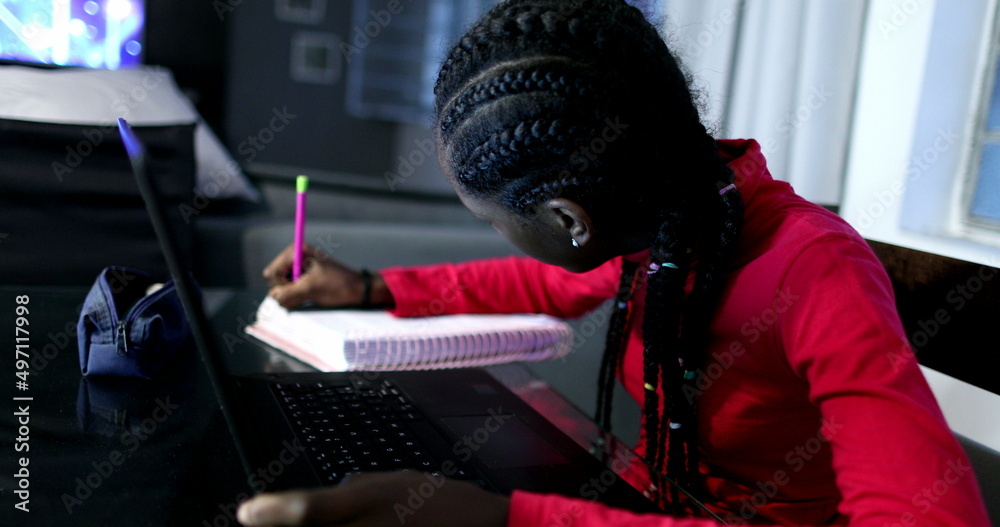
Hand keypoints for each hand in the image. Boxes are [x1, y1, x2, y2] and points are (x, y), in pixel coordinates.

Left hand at [236, 471, 509, 526]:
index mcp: (370, 499)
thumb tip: (300, 509)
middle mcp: (374, 525)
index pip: (312, 508)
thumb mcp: (385, 483)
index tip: (246, 513)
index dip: (273, 512)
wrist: (479, 524)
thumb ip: (344, 497)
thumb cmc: (429, 498)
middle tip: (260, 523)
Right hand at [261, 243, 391, 308]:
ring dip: (292, 296)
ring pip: (281, 287)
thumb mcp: (311, 289)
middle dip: (286, 290)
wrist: (358, 290)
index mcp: (297, 251)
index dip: (282, 284)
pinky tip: (309, 298)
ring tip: (310, 296)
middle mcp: (296, 257)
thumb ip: (288, 293)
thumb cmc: (338, 286)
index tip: (298, 286)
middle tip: (306, 292)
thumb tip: (272, 297)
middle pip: (274, 279)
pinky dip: (296, 298)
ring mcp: (299, 269)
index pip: (273, 271)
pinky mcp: (303, 279)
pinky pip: (290, 291)